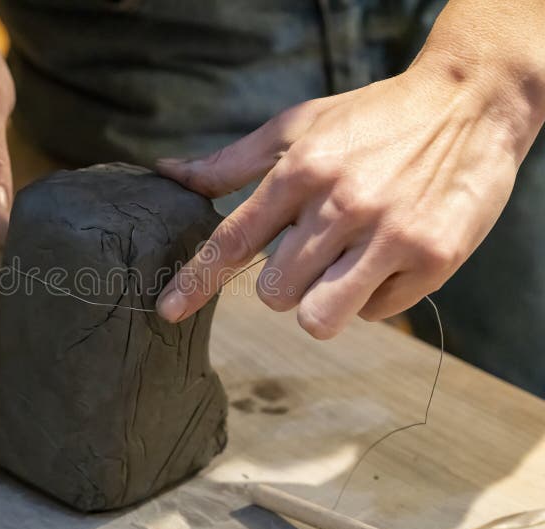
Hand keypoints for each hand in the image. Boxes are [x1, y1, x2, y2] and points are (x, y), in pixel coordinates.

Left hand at [155, 63, 531, 338]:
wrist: (470, 103)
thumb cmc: (373, 118)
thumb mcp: (301, 125)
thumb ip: (233, 161)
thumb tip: (170, 171)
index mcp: (302, 171)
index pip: (233, 240)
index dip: (195, 281)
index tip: (168, 310)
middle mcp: (342, 206)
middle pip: (275, 293)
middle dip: (284, 283)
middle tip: (313, 250)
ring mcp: (390, 236)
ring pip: (320, 317)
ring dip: (323, 302)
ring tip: (344, 266)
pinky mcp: (434, 260)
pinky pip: (376, 313)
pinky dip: (373, 295)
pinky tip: (389, 255)